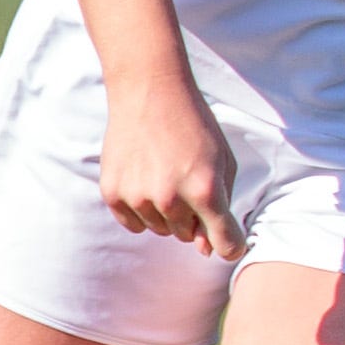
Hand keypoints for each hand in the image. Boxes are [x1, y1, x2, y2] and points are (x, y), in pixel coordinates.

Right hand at [98, 75, 241, 256]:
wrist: (150, 95)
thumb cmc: (195, 129)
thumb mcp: (223, 163)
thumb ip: (221, 207)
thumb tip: (206, 249)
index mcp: (206, 190)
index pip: (223, 241)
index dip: (230, 246)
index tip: (232, 246)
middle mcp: (170, 199)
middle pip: (189, 236)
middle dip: (195, 217)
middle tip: (190, 181)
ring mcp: (138, 198)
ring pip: (162, 230)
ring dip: (168, 213)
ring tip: (167, 176)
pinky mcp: (112, 194)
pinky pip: (134, 225)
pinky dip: (143, 211)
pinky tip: (146, 181)